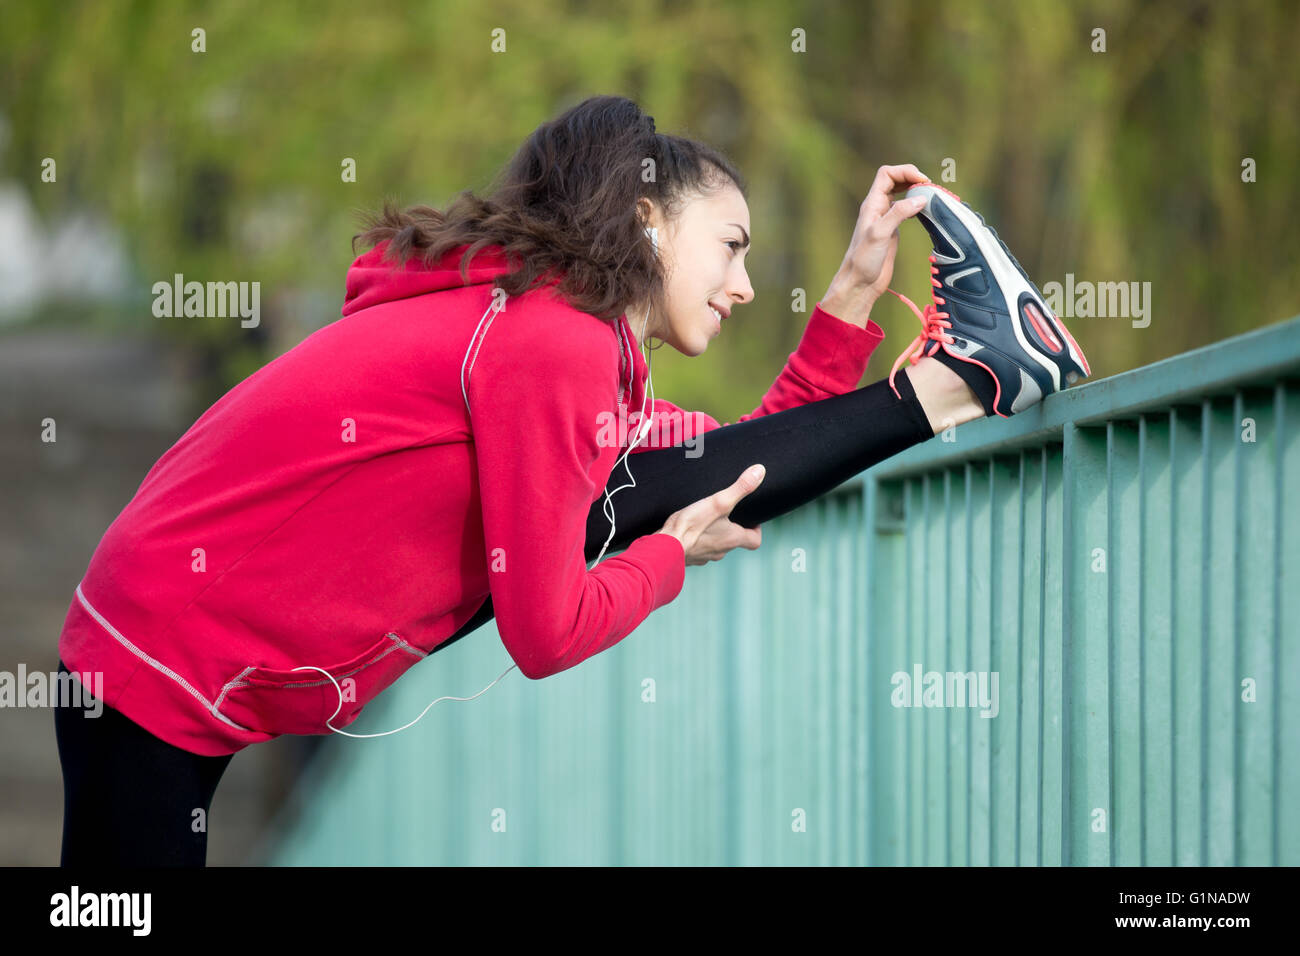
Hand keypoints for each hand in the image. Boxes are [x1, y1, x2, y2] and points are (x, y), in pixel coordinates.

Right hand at [656, 464, 764, 566]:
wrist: (664, 548)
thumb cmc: (691, 526)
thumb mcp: (718, 501)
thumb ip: (740, 488)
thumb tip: (759, 472)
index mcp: (732, 539)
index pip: (754, 541)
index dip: (756, 530)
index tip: (751, 520)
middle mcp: (721, 551)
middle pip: (733, 542)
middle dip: (731, 528)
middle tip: (726, 514)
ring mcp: (704, 556)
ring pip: (715, 546)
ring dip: (713, 535)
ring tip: (705, 519)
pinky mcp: (689, 557)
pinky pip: (697, 549)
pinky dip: (696, 541)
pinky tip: (687, 531)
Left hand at [822, 164, 930, 319]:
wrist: (861, 282)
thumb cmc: (864, 260)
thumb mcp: (880, 233)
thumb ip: (899, 213)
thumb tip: (921, 198)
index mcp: (872, 204)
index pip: (887, 174)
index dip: (905, 171)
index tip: (922, 180)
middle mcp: (878, 208)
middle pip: (895, 180)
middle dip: (912, 178)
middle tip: (929, 187)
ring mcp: (886, 218)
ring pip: (901, 194)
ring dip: (915, 190)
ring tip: (930, 195)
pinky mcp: (892, 230)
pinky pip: (905, 210)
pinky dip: (916, 205)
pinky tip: (925, 210)